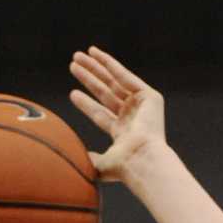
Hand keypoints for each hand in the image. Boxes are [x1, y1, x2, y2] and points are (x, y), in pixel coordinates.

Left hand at [69, 47, 166, 183]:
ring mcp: (142, 107)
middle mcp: (133, 118)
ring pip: (113, 81)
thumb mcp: (100, 165)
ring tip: (77, 57)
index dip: (86, 104)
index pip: (101, 114)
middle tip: (72, 65)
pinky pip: (125, 76)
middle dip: (89, 78)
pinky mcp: (150, 97)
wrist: (142, 160)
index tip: (72, 93)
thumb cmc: (124, 167)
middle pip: (105, 93)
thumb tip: (73, 162)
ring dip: (95, 68)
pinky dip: (111, 64)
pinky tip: (95, 54)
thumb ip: (88, 160)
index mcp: (123, 135)